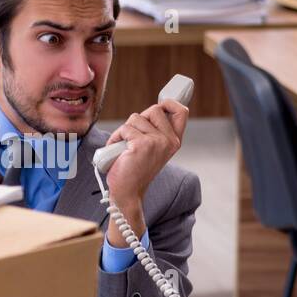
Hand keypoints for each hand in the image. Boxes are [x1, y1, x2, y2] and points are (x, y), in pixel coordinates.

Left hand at [102, 99, 188, 241]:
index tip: (160, 105)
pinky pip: (124, 128)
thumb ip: (155, 131)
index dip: (169, 103)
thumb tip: (149, 111)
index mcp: (174, 141)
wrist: (128, 193)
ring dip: (124, 131)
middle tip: (133, 136)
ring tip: (124, 147)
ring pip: (136, 118)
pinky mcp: (141, 144)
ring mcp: (157, 142)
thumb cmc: (136, 170)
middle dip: (139, 119)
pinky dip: (115, 138)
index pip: (181, 111)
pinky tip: (116, 151)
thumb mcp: (152, 149)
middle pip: (154, 109)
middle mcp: (169, 141)